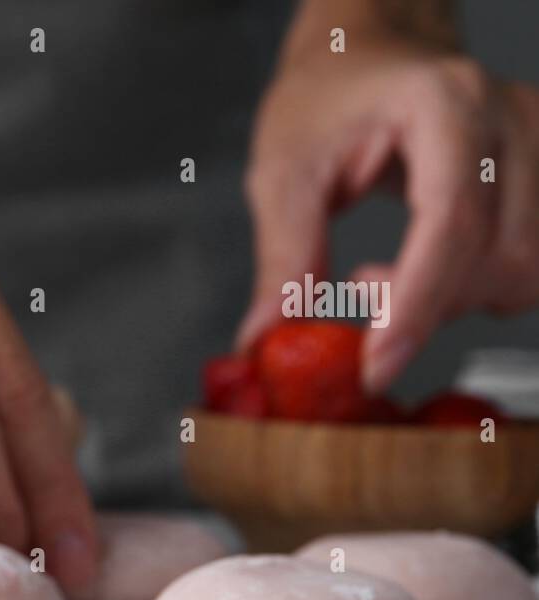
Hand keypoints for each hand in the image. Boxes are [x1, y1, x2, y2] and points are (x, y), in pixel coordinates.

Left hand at [238, 42, 538, 392]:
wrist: (366, 56)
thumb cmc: (325, 99)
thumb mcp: (283, 172)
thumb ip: (284, 256)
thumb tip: (268, 334)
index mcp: (443, 104)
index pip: (451, 223)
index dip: (416, 305)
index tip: (376, 362)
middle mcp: (509, 120)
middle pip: (497, 257)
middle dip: (425, 305)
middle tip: (359, 291)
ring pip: (525, 270)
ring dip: (453, 301)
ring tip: (389, 275)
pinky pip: (531, 264)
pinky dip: (479, 289)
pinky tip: (428, 267)